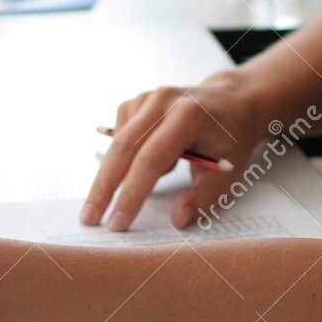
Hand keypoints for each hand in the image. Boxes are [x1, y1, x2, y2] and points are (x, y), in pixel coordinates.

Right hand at [81, 70, 267, 230]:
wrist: (232, 101)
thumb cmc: (231, 139)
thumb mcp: (229, 172)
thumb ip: (204, 198)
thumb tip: (176, 219)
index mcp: (188, 116)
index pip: (150, 159)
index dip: (131, 194)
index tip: (117, 223)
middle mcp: (163, 101)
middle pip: (123, 149)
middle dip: (103, 187)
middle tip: (89, 218)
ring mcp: (148, 97)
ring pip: (117, 143)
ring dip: (117, 174)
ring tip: (153, 179)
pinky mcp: (138, 101)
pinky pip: (120, 135)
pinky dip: (128, 155)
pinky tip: (154, 158)